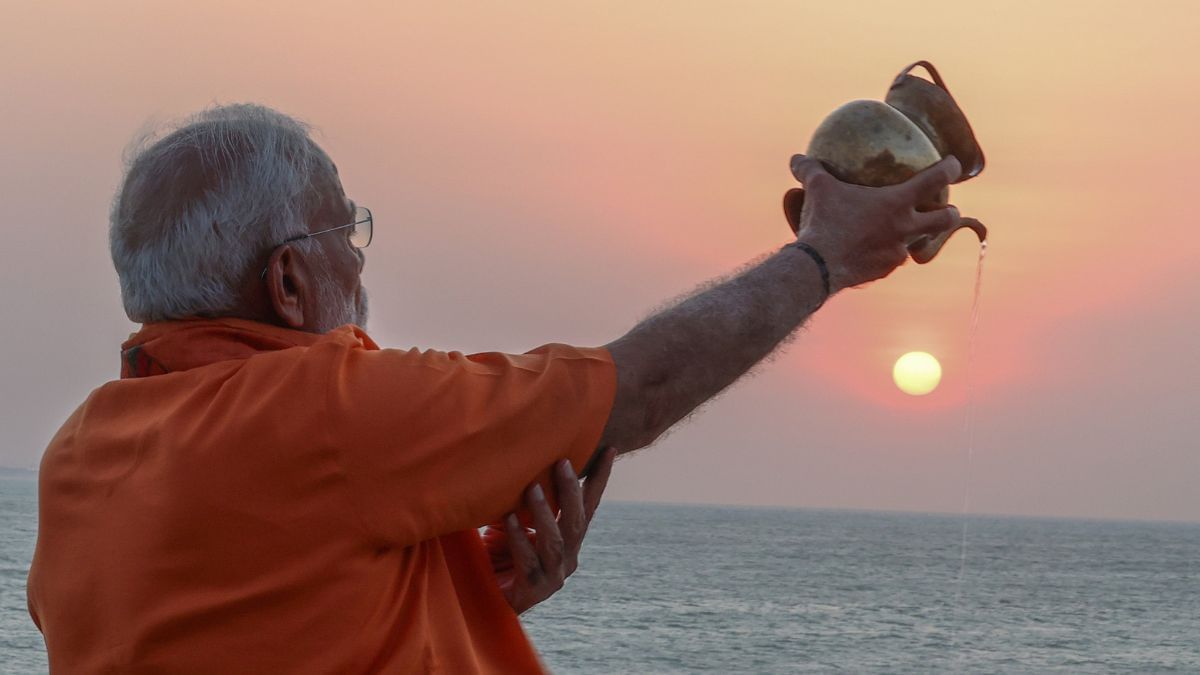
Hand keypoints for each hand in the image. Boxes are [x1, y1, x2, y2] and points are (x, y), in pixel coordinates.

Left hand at [482, 448, 616, 614]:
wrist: (483, 601)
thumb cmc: (498, 555)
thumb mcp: (514, 522)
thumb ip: (525, 502)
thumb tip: (523, 461)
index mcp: (569, 540)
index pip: (588, 506)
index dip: (599, 478)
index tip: (609, 448)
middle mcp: (567, 558)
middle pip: (576, 521)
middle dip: (571, 490)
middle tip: (562, 462)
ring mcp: (553, 577)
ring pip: (555, 541)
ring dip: (544, 513)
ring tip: (531, 487)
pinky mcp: (533, 591)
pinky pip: (528, 562)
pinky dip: (518, 539)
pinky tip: (509, 519)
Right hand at [786, 154, 966, 291]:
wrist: (819, 267)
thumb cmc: (824, 221)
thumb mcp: (817, 189)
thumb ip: (810, 170)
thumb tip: (796, 158)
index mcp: (896, 202)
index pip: (935, 180)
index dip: (950, 169)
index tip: (954, 164)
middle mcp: (905, 228)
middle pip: (945, 220)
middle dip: (951, 214)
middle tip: (948, 209)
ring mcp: (896, 252)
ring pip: (917, 244)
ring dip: (915, 237)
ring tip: (905, 234)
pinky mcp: (884, 271)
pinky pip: (891, 261)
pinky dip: (887, 254)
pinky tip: (874, 252)